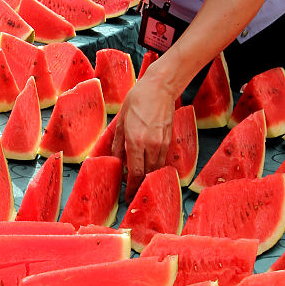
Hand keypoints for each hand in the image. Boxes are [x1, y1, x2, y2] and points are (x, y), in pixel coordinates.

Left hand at [112, 73, 176, 200]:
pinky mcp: (169, 140)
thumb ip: (117, 143)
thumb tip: (115, 161)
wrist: (160, 88)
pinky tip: (149, 169)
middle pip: (146, 174)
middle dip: (139, 186)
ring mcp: (162, 143)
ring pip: (156, 169)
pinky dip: (155, 167)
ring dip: (148, 178)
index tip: (128, 197)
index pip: (134, 173)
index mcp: (136, 141)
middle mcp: (151, 145)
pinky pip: (162, 160)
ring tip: (139, 183)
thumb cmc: (137, 100)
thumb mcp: (121, 121)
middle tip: (132, 193)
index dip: (131, 188)